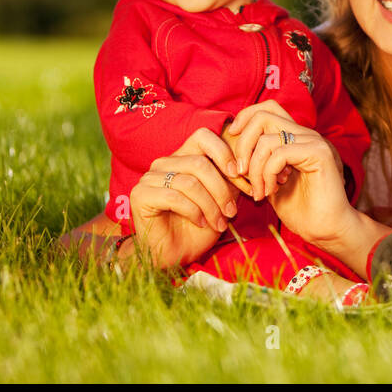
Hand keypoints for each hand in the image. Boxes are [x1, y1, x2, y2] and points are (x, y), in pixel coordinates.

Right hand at [127, 128, 241, 269]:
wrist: (175, 255)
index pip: (203, 136)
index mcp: (182, 157)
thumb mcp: (222, 198)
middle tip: (232, 212)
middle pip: (200, 163)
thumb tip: (250, 165)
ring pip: (189, 182)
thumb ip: (232, 179)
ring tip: (219, 223)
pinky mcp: (141, 195)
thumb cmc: (200, 226)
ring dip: (210, 205)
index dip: (224, 153)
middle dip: (222, 189)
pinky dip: (193, 211)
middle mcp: (164, 163)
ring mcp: (149, 178)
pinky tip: (201, 223)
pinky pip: (174, 197)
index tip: (240, 175)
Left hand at [225, 100, 358, 244]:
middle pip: (263, 116)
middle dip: (242, 145)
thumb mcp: (269, 182)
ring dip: (254, 169)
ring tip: (258, 191)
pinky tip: (271, 191)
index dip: (245, 117)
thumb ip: (257, 162)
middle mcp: (306, 134)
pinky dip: (267, 174)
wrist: (326, 231)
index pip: (268, 108)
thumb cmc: (301, 211)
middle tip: (239, 172)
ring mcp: (314, 142)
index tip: (231, 138)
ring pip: (267, 139)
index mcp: (296, 137)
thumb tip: (230, 148)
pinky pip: (279, 154)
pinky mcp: (319, 153)